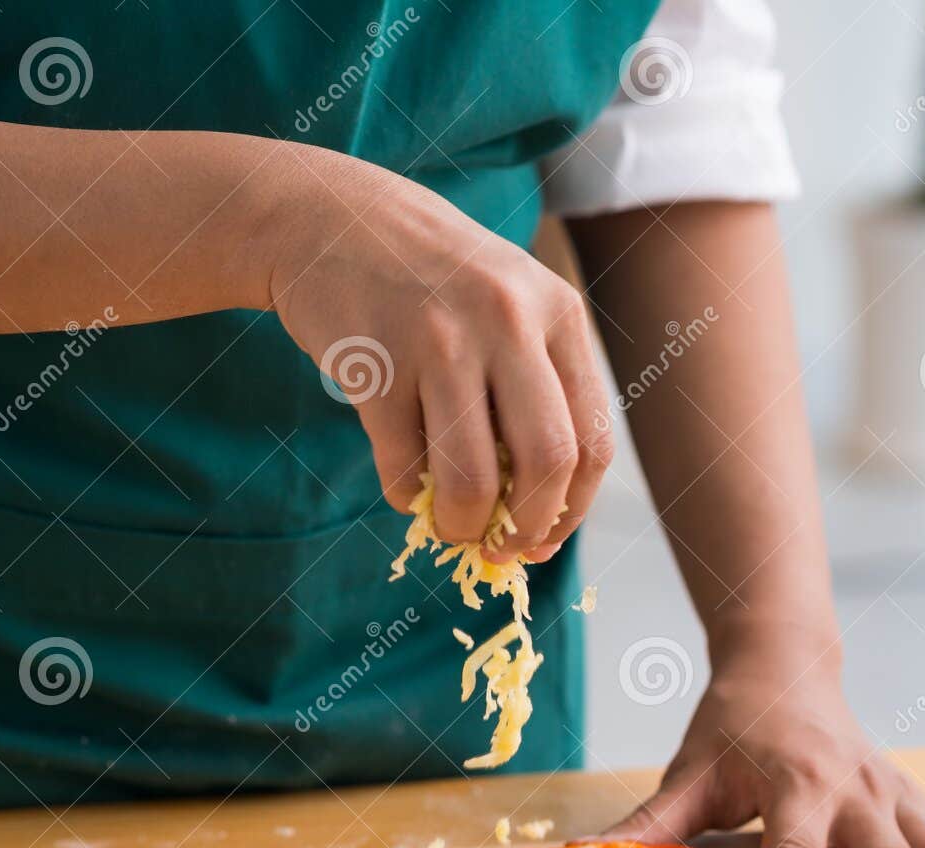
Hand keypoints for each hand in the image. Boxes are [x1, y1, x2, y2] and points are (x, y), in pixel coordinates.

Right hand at [259, 147, 611, 557]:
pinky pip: (403, 470)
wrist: (331, 221)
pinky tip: (405, 485)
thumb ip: (536, 397)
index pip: (593, 440)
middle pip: (547, 463)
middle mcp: (508, 321)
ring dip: (462, 526)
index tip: (543, 538)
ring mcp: (440, 341)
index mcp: (557, 312)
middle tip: (500, 549)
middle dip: (526, 528)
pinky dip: (406, 498)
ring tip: (450, 526)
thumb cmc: (434, 285)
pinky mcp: (378, 367)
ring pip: (472, 480)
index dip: (572, 510)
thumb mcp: (507, 310)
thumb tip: (541, 526)